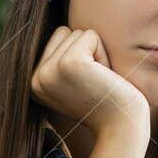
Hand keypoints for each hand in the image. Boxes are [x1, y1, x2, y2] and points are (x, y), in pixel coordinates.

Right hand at [29, 26, 148, 138]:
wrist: (123, 127)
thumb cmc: (107, 103)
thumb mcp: (75, 82)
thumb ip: (60, 60)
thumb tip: (63, 31)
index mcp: (34, 83)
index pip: (57, 38)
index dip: (80, 55)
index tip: (86, 85)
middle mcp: (36, 78)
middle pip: (64, 32)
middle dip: (87, 52)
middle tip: (95, 83)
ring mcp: (49, 71)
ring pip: (77, 32)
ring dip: (97, 54)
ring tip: (99, 82)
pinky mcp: (69, 64)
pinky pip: (91, 35)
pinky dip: (104, 53)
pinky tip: (105, 78)